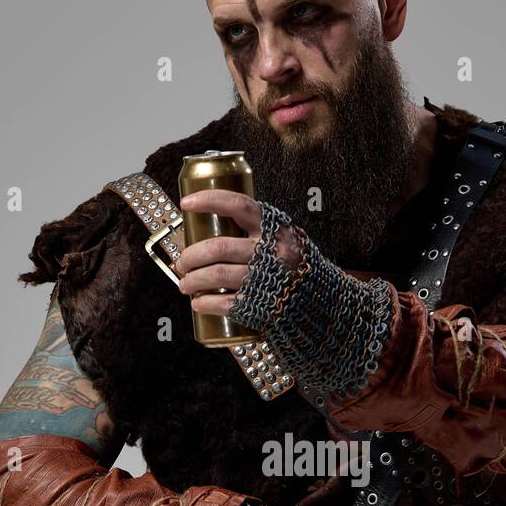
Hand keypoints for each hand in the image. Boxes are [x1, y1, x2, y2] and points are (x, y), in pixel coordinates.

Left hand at [175, 190, 301, 316]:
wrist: (323, 302)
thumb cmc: (293, 266)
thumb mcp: (283, 238)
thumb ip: (256, 229)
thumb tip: (210, 226)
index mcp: (275, 229)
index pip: (239, 205)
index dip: (209, 200)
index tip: (186, 203)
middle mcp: (271, 251)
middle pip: (218, 247)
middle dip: (191, 255)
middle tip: (182, 262)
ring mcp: (266, 279)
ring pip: (216, 275)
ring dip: (193, 280)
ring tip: (184, 284)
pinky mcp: (262, 306)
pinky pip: (225, 303)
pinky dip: (206, 304)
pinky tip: (197, 303)